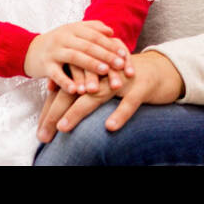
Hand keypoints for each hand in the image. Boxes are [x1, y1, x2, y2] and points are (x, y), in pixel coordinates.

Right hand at [23, 20, 128, 94]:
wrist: (29, 50)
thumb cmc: (59, 43)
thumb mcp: (74, 32)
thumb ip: (92, 29)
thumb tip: (111, 31)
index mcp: (74, 28)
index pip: (96, 35)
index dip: (110, 44)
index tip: (124, 55)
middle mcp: (64, 37)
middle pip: (88, 45)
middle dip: (106, 55)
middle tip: (120, 65)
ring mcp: (54, 51)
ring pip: (74, 57)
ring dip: (90, 65)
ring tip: (104, 72)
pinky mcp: (44, 65)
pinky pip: (56, 74)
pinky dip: (66, 82)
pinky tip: (77, 91)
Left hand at [37, 50, 182, 141]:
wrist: (163, 68)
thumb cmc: (130, 78)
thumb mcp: (106, 82)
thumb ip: (86, 90)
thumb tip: (60, 104)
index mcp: (94, 72)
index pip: (67, 89)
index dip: (51, 109)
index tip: (40, 131)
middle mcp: (105, 73)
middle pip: (75, 91)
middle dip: (56, 113)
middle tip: (44, 135)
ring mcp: (124, 79)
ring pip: (97, 95)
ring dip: (78, 111)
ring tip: (64, 126)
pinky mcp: (142, 86)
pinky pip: (130, 102)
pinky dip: (120, 113)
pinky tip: (109, 126)